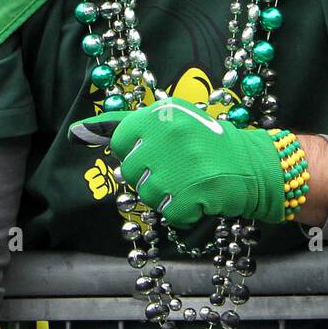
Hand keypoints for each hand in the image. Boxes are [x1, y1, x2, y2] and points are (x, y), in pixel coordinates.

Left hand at [69, 98, 286, 227]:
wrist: (252, 165)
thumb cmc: (205, 140)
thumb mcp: (167, 120)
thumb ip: (121, 124)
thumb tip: (75, 131)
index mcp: (159, 113)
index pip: (120, 141)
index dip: (136, 150)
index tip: (157, 149)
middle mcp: (167, 136)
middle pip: (132, 172)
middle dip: (151, 175)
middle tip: (179, 167)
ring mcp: (179, 166)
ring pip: (148, 195)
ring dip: (167, 195)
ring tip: (190, 180)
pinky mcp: (191, 194)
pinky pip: (168, 214)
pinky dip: (183, 212)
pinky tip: (199, 196)